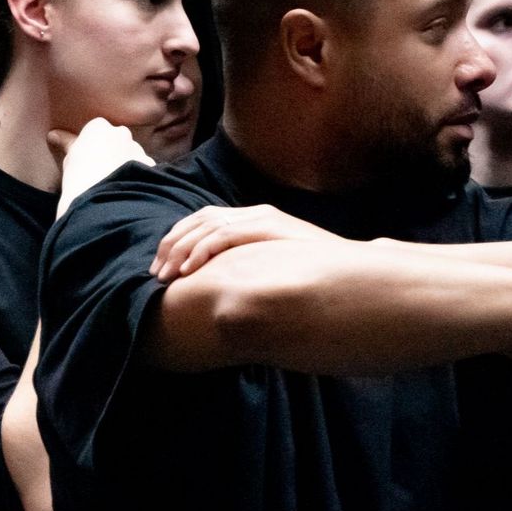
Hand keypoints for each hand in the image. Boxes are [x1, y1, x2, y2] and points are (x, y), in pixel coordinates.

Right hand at [48, 118, 152, 214]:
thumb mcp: (69, 159)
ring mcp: (138, 149)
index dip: (93, 146)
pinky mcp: (151, 166)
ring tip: (117, 184)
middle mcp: (122, 133)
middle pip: (118, 139)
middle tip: (104, 172)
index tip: (89, 160)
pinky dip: (139, 177)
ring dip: (127, 164)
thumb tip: (53, 134)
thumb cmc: (80, 179)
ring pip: (133, 154)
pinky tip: (130, 189)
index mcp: (98, 127)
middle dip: (114, 152)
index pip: (97, 130)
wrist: (104, 202)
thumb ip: (67, 143)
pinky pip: (145, 169)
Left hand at [150, 204, 341, 280]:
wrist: (356, 273)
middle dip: (171, 245)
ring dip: (181, 249)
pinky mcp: (271, 227)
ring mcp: (264, 219)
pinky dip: (202, 250)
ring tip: (166, 274)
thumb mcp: (277, 274)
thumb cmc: (318, 281)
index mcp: (256, 223)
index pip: (204, 222)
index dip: (177, 243)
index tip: (161, 271)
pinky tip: (189, 270)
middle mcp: (257, 215)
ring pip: (207, 225)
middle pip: (199, 219)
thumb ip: (252, 274)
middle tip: (156, 274)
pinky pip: (226, 234)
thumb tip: (222, 295)